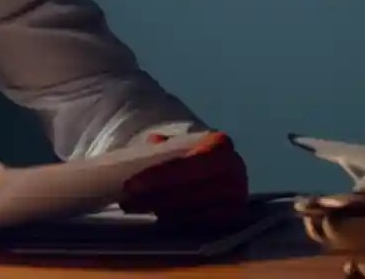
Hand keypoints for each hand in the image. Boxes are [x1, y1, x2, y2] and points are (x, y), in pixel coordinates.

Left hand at [121, 131, 248, 225]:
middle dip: (156, 196)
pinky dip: (176, 220)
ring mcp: (237, 195)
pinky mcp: (234, 216)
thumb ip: (161, 145)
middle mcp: (235, 170)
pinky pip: (201, 223)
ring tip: (135, 207)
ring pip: (194, 209)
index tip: (131, 184)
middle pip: (191, 190)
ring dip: (162, 210)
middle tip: (127, 200)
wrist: (212, 166)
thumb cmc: (187, 153)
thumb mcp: (174, 142)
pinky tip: (156, 214)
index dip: (160, 175)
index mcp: (220, 145)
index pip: (189, 163)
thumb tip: (152, 143)